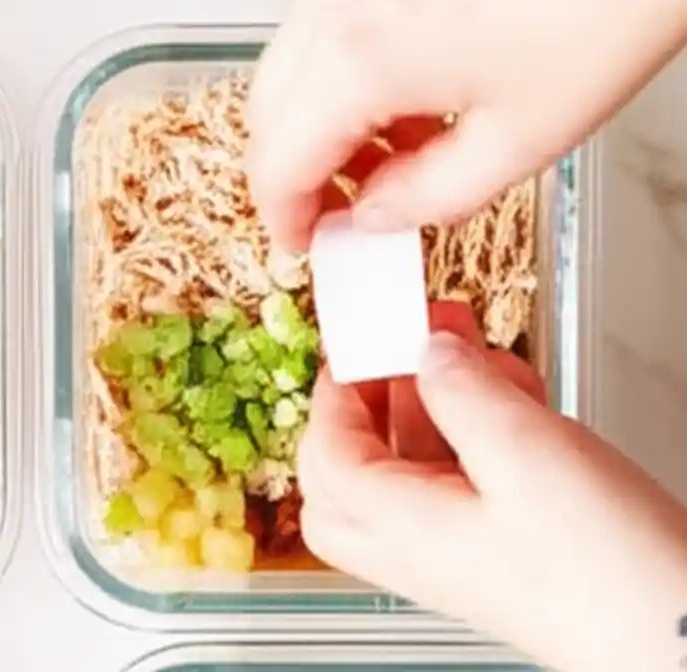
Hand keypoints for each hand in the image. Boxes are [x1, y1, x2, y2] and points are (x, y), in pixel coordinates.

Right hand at [247, 0, 686, 249]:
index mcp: (362, 54)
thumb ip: (428, 198)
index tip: (308, 243)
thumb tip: (376, 216)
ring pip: (290, 62)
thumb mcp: (523, 138)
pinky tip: (410, 81)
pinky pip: (321, 17)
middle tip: (346, 207)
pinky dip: (344, 64)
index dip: (285, 218)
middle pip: (267, 109)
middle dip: (297, 170)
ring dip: (322, 117)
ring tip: (399, 143)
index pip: (276, 163)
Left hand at [299, 303, 686, 671]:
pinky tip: (514, 405)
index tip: (364, 339)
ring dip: (430, 412)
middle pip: (348, 473)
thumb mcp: (527, 451)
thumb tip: (428, 354)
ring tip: (473, 363)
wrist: (683, 641)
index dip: (338, 388)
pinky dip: (474, 439)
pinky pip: (461, 487)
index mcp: (401, 526)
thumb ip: (464, 392)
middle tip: (403, 353)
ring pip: (408, 475)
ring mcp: (458, 556)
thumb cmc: (609, 570)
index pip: (327, 453)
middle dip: (370, 404)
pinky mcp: (502, 553)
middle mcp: (417, 549)